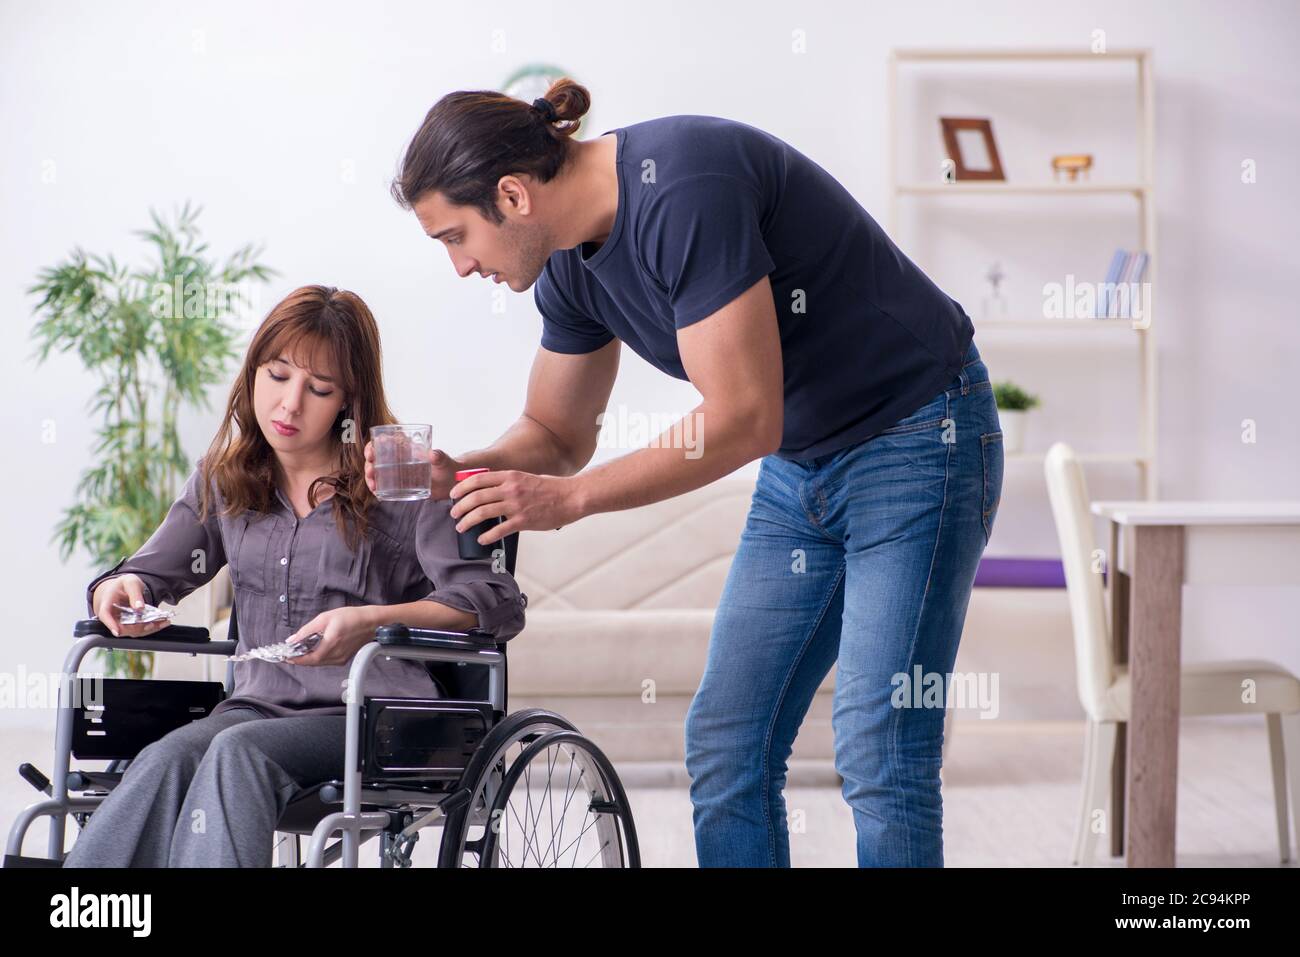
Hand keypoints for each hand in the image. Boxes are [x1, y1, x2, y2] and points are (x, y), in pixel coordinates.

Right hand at [93, 575, 169, 638]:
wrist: (123, 588)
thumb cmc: (123, 585)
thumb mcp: (130, 582)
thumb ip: (135, 594)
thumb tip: (139, 607)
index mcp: (107, 603)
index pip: (105, 615)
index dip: (110, 624)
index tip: (117, 631)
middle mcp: (112, 616)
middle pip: (121, 627)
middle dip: (137, 627)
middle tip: (152, 623)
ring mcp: (121, 622)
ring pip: (133, 631)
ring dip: (149, 628)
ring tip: (163, 621)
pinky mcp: (131, 625)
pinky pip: (140, 629)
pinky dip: (153, 627)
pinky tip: (163, 622)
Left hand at [283, 606, 377, 666]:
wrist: (370, 622)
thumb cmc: (351, 617)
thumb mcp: (325, 618)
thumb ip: (307, 630)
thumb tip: (293, 639)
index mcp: (331, 643)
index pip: (309, 659)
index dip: (297, 660)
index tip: (286, 657)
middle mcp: (336, 654)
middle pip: (313, 663)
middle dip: (301, 659)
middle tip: (291, 654)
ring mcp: (341, 658)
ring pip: (319, 663)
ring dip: (309, 659)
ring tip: (301, 651)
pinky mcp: (344, 659)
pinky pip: (326, 661)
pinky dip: (318, 658)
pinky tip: (315, 650)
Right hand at [363, 440, 463, 499]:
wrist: (451, 482)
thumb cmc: (446, 466)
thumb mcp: (443, 460)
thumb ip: (439, 457)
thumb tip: (433, 454)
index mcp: (405, 448)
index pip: (384, 442)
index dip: (374, 445)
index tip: (371, 451)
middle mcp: (398, 459)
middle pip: (377, 457)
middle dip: (369, 462)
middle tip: (370, 469)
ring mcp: (398, 472)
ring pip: (377, 472)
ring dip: (370, 477)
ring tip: (372, 484)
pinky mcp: (400, 485)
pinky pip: (384, 485)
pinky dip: (377, 488)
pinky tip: (375, 492)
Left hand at [449, 470, 582, 546]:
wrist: (572, 497)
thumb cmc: (551, 488)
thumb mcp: (526, 478)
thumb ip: (509, 483)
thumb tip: (491, 490)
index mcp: (510, 476)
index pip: (477, 479)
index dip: (461, 487)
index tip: (454, 495)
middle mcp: (510, 489)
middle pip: (475, 497)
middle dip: (460, 507)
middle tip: (454, 514)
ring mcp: (516, 506)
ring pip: (482, 513)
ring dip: (467, 521)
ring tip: (461, 527)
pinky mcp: (523, 521)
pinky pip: (498, 530)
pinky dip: (486, 536)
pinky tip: (481, 539)